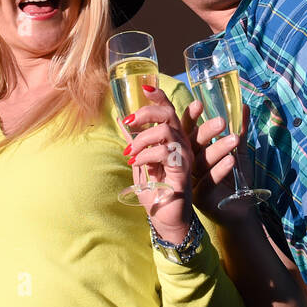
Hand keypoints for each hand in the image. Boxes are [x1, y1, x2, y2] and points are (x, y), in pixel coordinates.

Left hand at [121, 85, 194, 242]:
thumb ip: (136, 143)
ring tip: (131, 153)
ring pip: (165, 131)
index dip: (159, 96)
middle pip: (168, 114)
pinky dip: (147, 155)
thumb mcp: (141, 163)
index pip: (168, 111)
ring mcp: (184, 156)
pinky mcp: (182, 170)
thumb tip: (121, 122)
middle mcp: (181, 144)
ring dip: (142, 139)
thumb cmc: (155, 192)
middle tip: (129, 122)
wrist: (165, 219)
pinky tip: (137, 163)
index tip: (146, 86)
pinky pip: (165, 152)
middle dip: (147, 112)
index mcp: (172, 140)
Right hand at [180, 99, 254, 226]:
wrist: (240, 210)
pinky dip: (220, 169)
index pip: (188, 130)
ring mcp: (192, 180)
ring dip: (217, 149)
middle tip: (221, 121)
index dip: (191, 117)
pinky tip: (231, 160)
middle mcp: (189, 164)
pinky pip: (208, 180)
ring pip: (201, 161)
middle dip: (205, 131)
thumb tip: (244, 106)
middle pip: (192, 144)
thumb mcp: (238, 151)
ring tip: (234, 139)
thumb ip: (240, 130)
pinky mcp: (200, 196)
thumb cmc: (236, 179)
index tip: (199, 103)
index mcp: (194, 151)